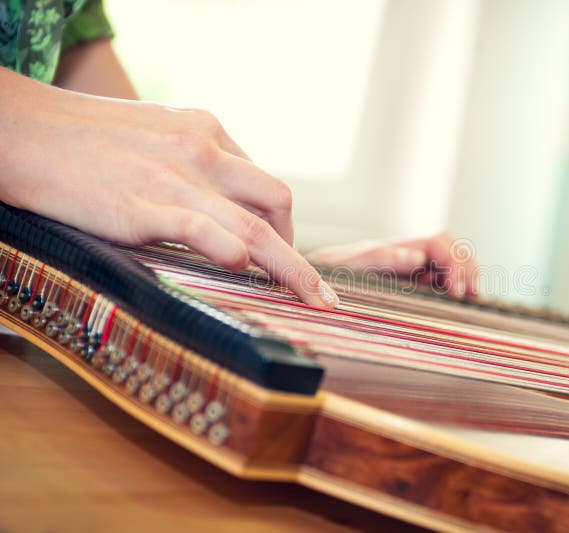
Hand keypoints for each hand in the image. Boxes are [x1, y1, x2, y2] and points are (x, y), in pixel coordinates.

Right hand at [0, 68, 337, 307]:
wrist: (22, 130)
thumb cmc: (86, 139)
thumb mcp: (157, 135)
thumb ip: (194, 165)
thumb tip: (220, 206)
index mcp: (207, 131)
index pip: (263, 182)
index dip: (280, 224)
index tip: (283, 253)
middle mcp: (203, 150)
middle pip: (276, 202)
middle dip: (299, 251)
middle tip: (310, 288)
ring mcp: (176, 178)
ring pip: (255, 226)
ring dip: (292, 268)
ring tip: (314, 299)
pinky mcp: (143, 205)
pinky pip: (204, 230)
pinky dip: (233, 252)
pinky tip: (246, 272)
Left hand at [306, 232, 478, 297]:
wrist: (313, 278)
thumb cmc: (331, 271)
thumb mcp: (352, 265)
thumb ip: (381, 257)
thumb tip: (415, 256)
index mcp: (399, 245)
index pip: (440, 243)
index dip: (454, 264)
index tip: (456, 291)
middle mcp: (409, 252)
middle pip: (452, 247)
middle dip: (467, 267)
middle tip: (469, 295)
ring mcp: (411, 265)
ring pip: (450, 260)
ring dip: (465, 273)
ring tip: (469, 296)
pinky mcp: (409, 280)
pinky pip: (440, 276)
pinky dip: (454, 283)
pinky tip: (454, 298)